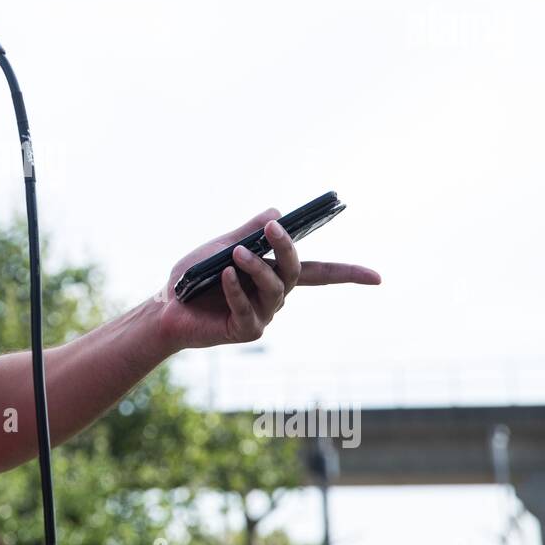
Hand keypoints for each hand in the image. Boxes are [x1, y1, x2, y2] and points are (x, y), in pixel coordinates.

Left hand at [152, 207, 381, 351]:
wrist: (166, 307)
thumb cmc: (194, 278)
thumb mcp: (221, 247)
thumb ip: (247, 232)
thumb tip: (277, 213)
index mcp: (275, 274)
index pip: (320, 273)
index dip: (349, 275)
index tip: (378, 278)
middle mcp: (275, 296)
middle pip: (297, 272)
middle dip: (288, 249)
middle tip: (272, 229)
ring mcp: (263, 315)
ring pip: (275, 290)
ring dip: (257, 268)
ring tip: (236, 255)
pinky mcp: (246, 331)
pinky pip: (248, 309)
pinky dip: (237, 290)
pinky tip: (225, 276)